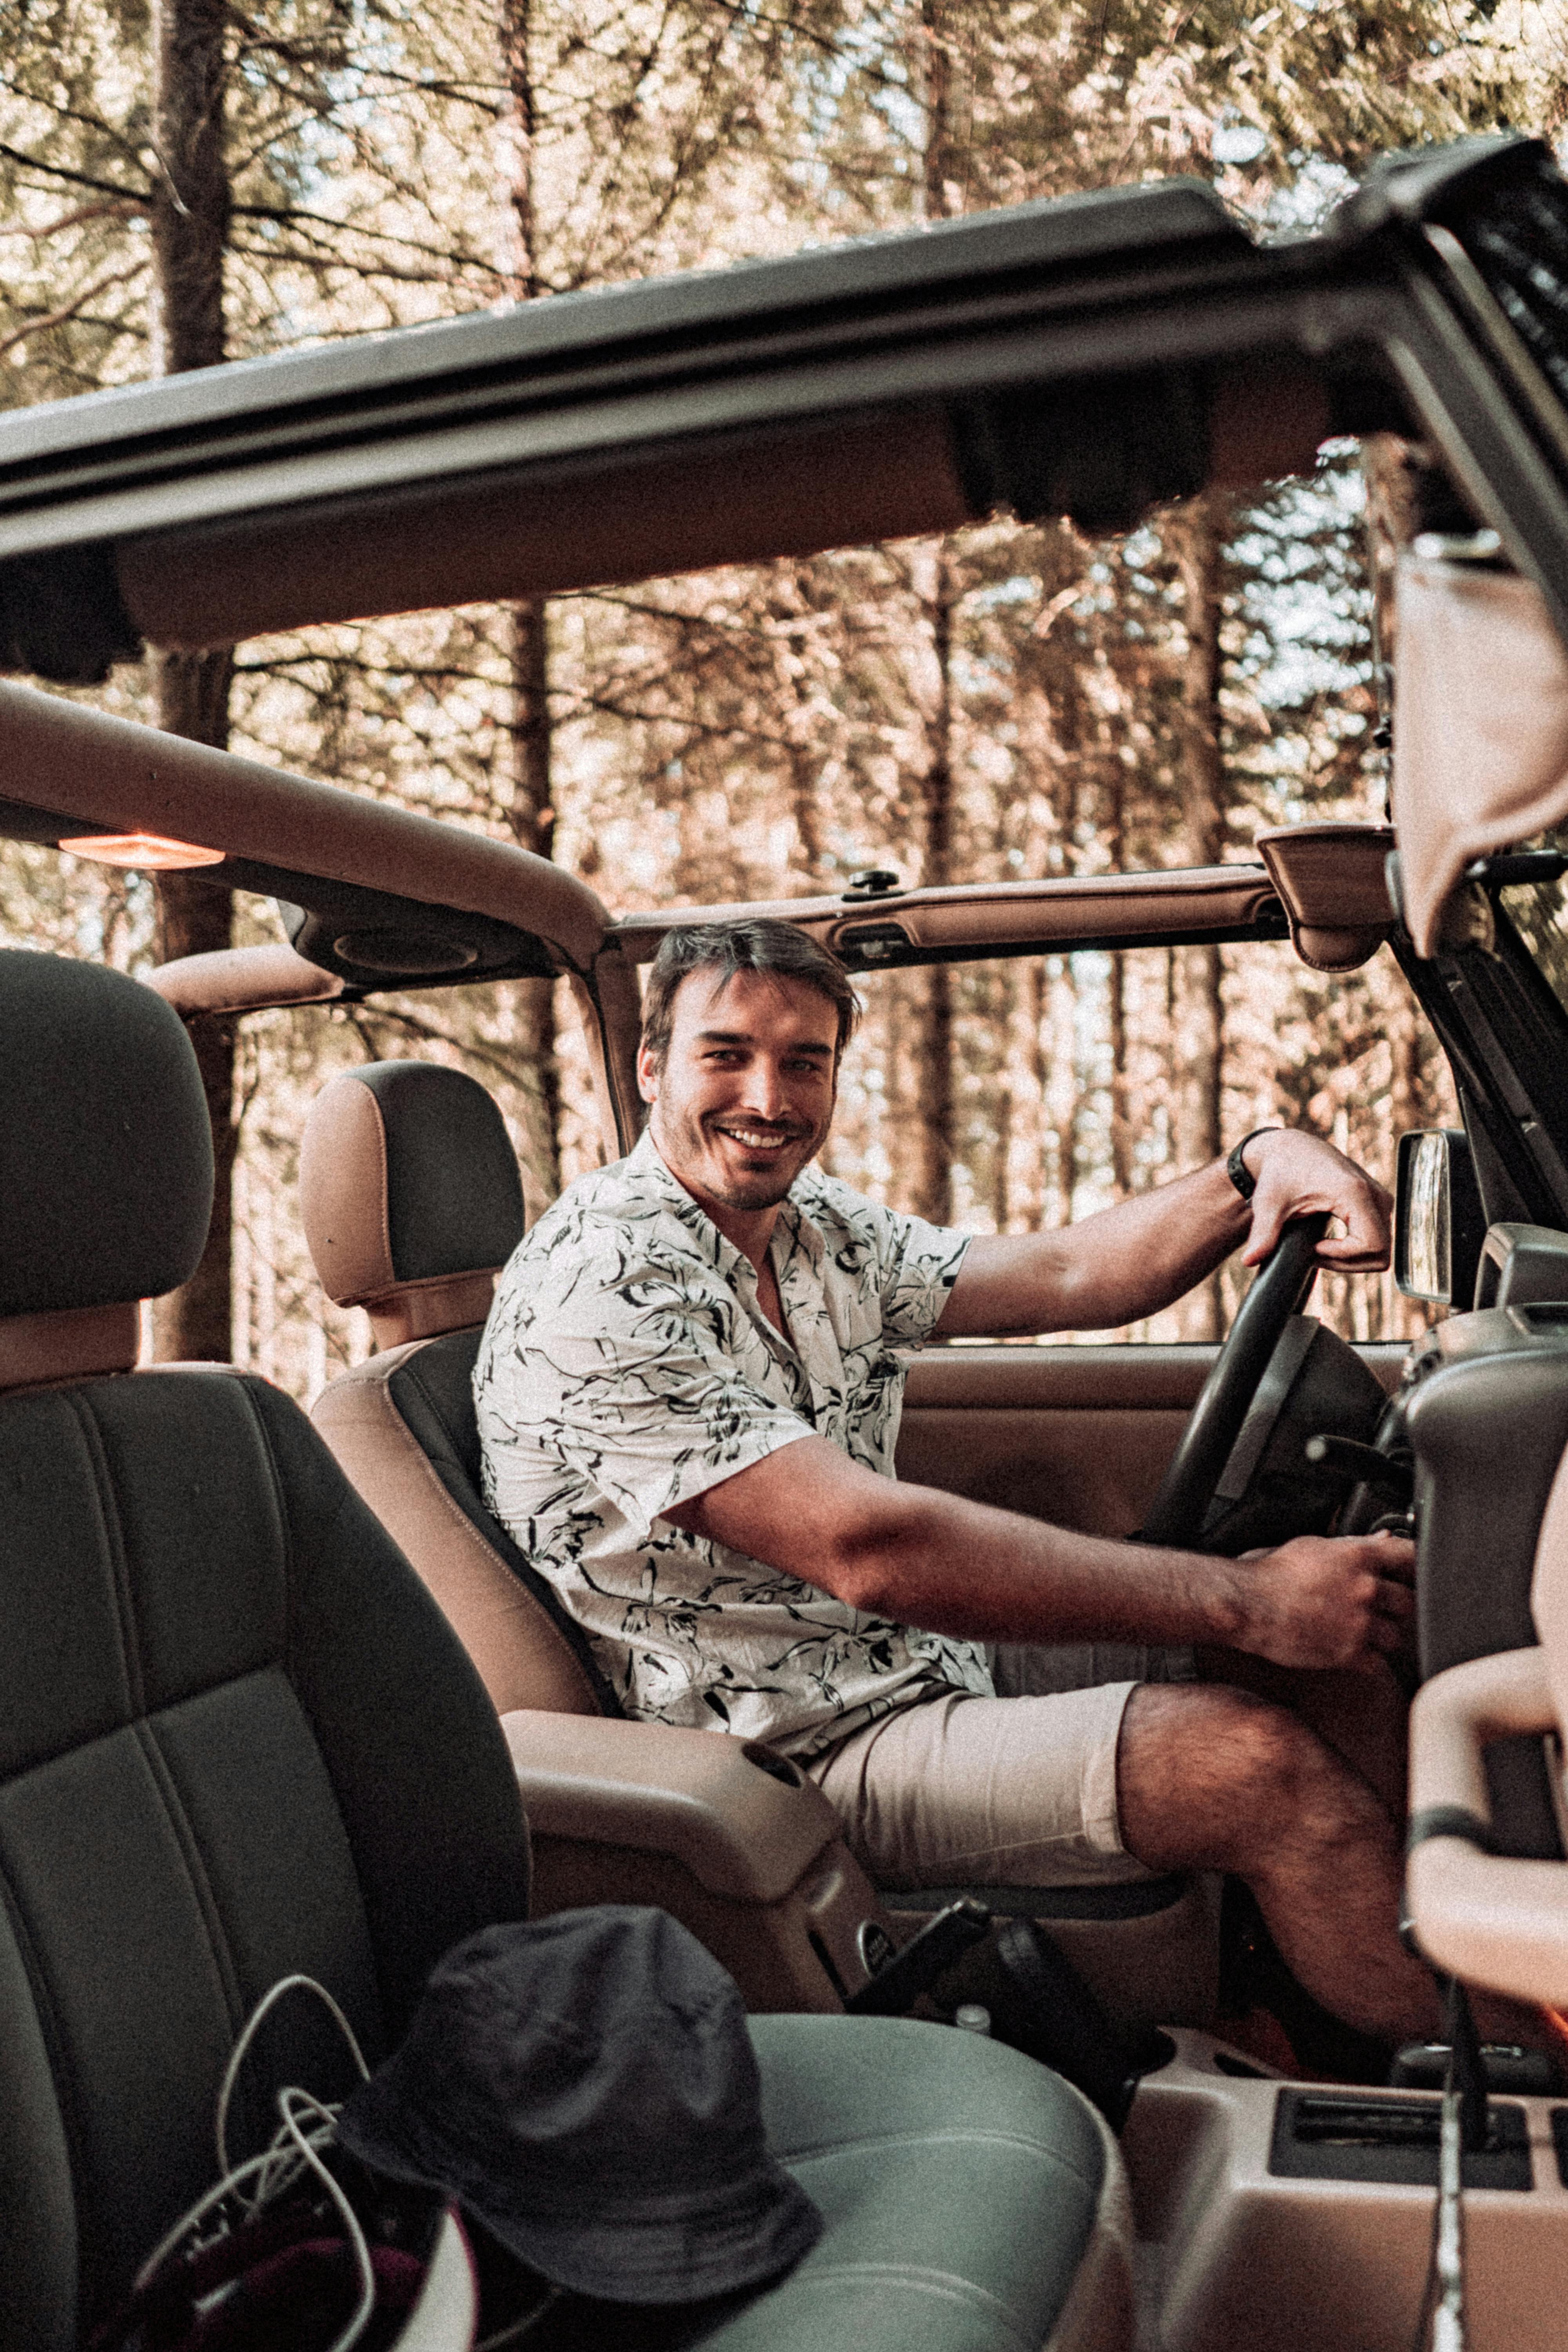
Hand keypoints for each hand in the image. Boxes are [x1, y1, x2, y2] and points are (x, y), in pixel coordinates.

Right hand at [1229, 1530, 1415, 1669]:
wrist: (1251, 1605)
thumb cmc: (1276, 1573)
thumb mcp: (1315, 1547)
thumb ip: (1355, 1544)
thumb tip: (1384, 1537)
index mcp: (1360, 1557)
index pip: (1410, 1555)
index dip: (1415, 1565)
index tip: (1411, 1573)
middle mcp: (1366, 1590)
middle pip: (1409, 1602)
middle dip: (1398, 1606)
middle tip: (1384, 1608)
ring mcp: (1360, 1624)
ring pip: (1396, 1636)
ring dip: (1384, 1636)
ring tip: (1366, 1632)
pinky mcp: (1349, 1654)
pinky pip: (1379, 1664)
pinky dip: (1370, 1661)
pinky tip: (1356, 1653)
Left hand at [1240, 1129, 1392, 1270]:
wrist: (1288, 1148)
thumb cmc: (1279, 1172)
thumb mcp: (1269, 1204)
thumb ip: (1263, 1234)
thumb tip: (1248, 1261)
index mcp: (1354, 1192)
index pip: (1371, 1245)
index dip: (1344, 1257)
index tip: (1315, 1248)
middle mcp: (1374, 1194)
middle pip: (1381, 1252)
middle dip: (1347, 1263)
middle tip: (1315, 1254)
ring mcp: (1379, 1198)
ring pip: (1382, 1248)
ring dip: (1351, 1258)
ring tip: (1319, 1248)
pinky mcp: (1377, 1202)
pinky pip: (1378, 1237)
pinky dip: (1355, 1248)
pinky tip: (1329, 1241)